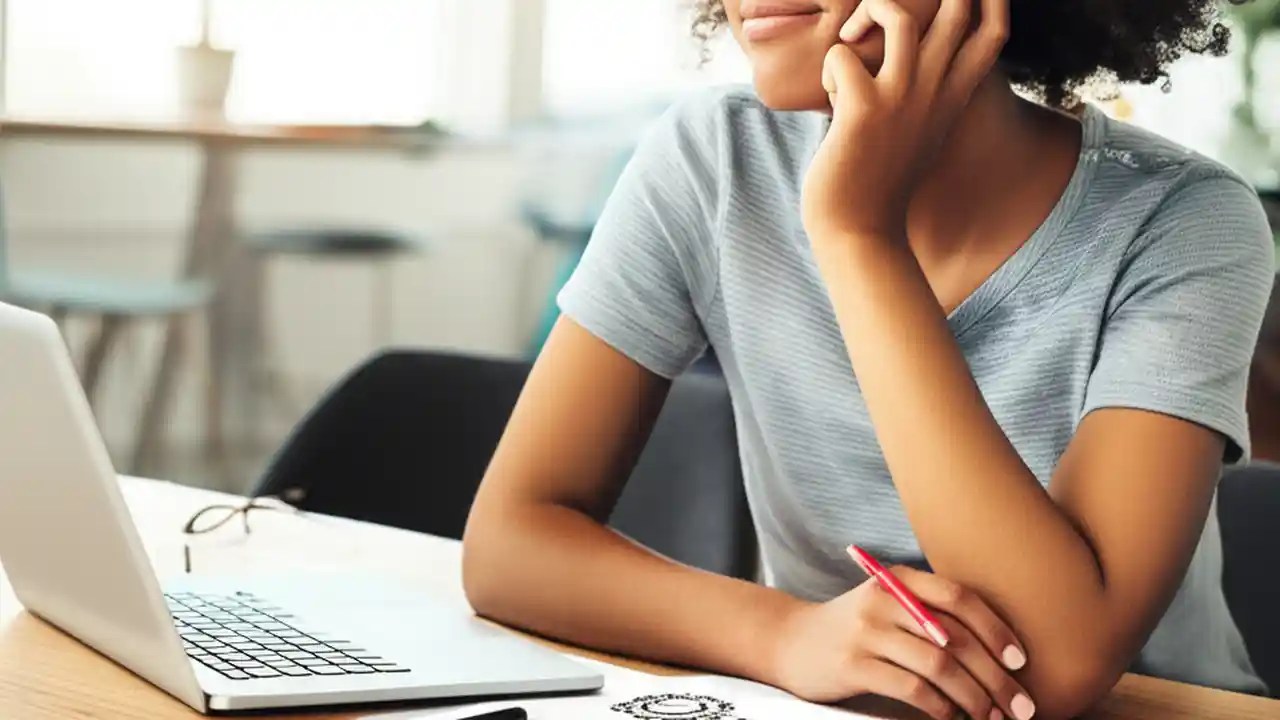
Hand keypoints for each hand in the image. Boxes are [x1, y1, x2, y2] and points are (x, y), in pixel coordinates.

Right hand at [768, 567, 1034, 719]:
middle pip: (955, 638)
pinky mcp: (853, 665)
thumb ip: (930, 613)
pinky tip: (951, 718)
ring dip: (974, 698)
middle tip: (1021, 706)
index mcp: (899, 579)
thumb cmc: (855, 628)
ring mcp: (866, 632)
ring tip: (992, 717)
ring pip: (939, 666)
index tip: (1021, 662)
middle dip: (996, 677)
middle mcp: (883, 600)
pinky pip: (912, 688)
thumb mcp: (888, 606)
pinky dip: (940, 707)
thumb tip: (996, 652)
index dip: (996, 629)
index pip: (960, 597)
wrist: (790, 641)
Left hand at [800, 0, 1009, 244]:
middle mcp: (935, 91)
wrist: (860, 232)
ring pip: (900, 14)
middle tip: (887, 8)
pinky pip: (843, 55)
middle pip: (959, 8)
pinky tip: (831, 101)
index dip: (991, 0)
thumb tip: (908, 59)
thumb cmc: (878, 180)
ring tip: (853, 43)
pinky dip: (830, 68)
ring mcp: (902, 98)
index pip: (994, 33)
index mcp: (952, 98)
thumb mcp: (916, 133)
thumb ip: (922, 94)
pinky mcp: (863, 110)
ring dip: (870, 13)